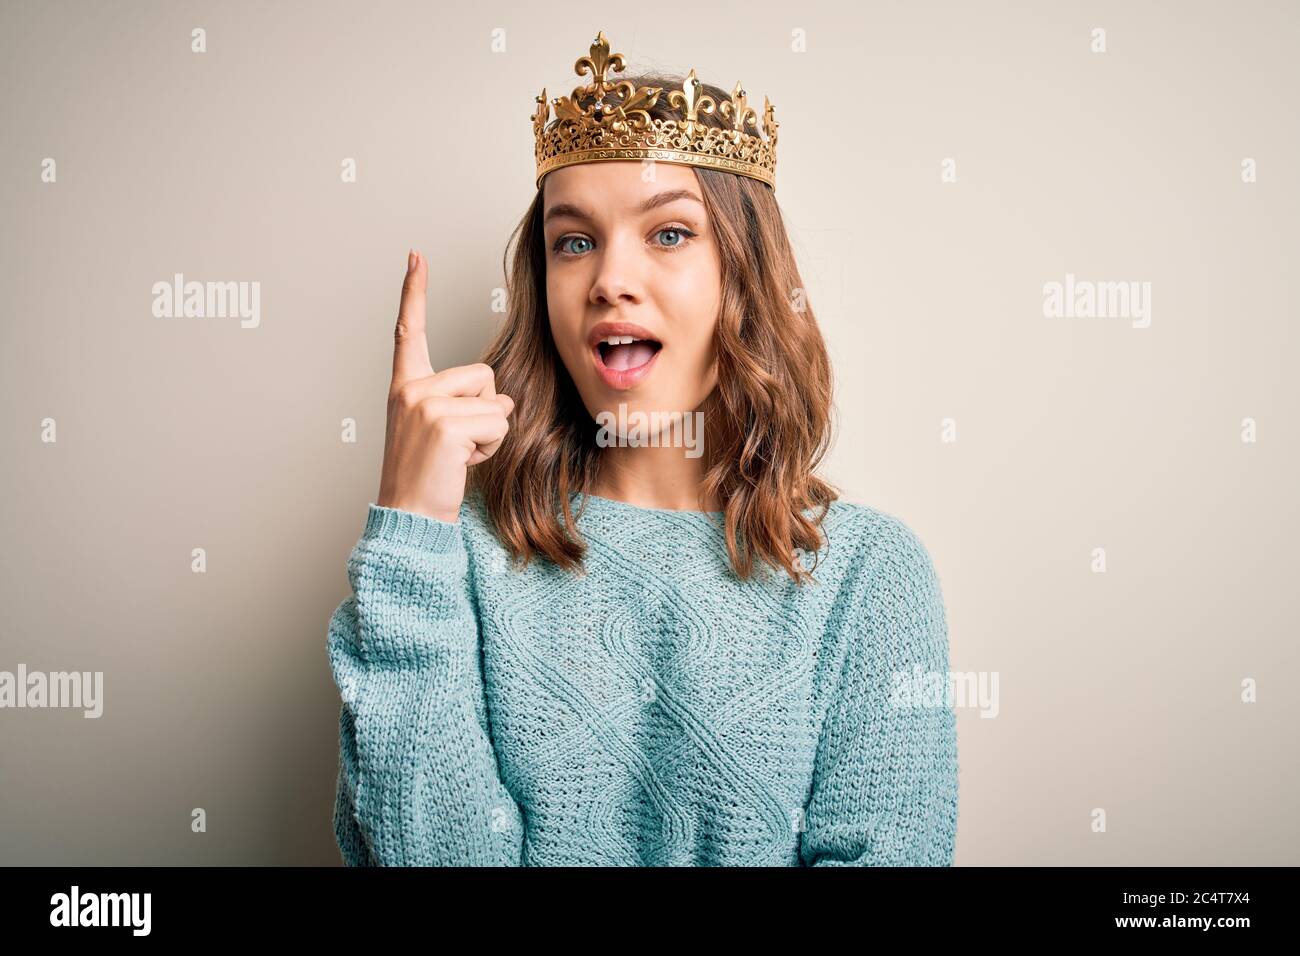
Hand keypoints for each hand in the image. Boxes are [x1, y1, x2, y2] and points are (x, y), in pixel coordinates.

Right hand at [375, 249, 513, 522]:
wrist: (409, 516)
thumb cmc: (429, 478)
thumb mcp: (445, 432)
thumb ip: (469, 405)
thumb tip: (504, 401)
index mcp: (406, 386)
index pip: (408, 331)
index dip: (413, 292)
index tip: (415, 256)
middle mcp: (411, 389)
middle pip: (484, 375)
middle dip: (486, 412)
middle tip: (456, 445)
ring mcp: (425, 405)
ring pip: (495, 403)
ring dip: (490, 434)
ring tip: (458, 456)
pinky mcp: (443, 424)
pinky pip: (497, 424)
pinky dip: (490, 449)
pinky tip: (461, 464)